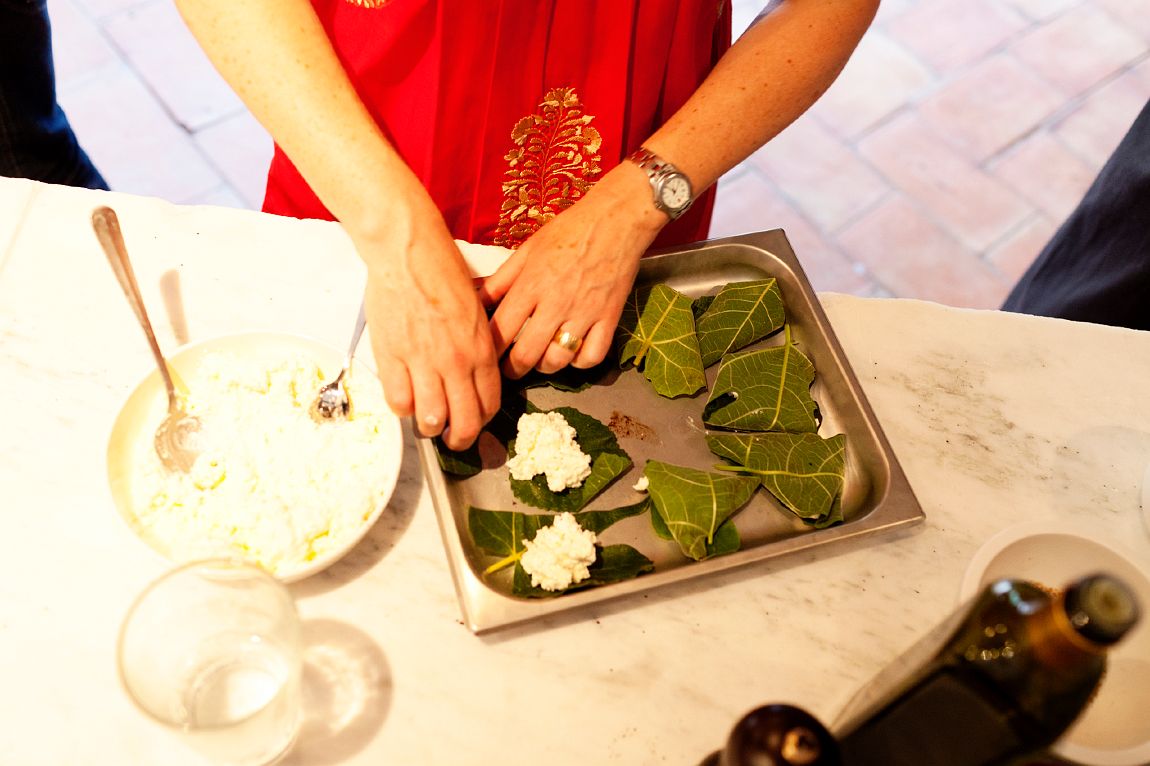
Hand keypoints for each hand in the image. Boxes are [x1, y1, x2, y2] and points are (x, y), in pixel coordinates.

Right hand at [360, 224, 501, 450]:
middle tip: (452, 438)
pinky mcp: (392, 356)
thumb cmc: (442, 271)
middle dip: (460, 439)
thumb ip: (477, 345)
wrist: (408, 251)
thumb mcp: (475, 309)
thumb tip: (474, 374)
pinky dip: (402, 408)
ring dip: (429, 428)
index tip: (473, 422)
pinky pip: (399, 402)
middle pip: (464, 423)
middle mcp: (456, 361)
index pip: (489, 404)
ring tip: (426, 422)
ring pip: (430, 420)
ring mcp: (423, 361)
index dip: (482, 422)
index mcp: (481, 349)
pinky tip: (404, 398)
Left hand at [479, 162, 666, 377]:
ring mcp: (585, 312)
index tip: (487, 357)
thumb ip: (501, 280)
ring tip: (540, 360)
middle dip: (513, 369)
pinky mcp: (609, 318)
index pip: (501, 330)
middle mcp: (556, 302)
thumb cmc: (569, 230)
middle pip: (526, 354)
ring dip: (544, 366)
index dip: (490, 351)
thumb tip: (475, 300)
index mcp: (532, 284)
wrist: (617, 219)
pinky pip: (592, 356)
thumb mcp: (528, 249)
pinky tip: (573, 353)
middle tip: (510, 369)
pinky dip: (580, 362)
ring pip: (558, 360)